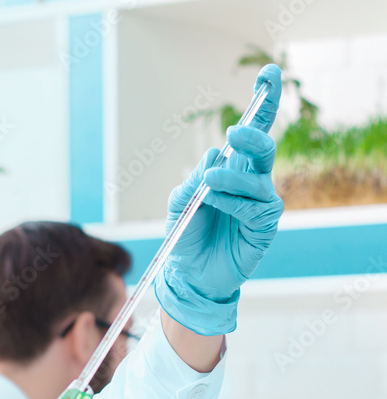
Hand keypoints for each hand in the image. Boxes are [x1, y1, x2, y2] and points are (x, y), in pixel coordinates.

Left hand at [154, 64, 283, 335]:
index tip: (268, 74)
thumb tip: (214, 155)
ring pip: (258, 178)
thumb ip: (192, 181)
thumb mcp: (179, 205)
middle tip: (234, 134)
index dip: (263, 104)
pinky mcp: (264, 225)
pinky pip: (255, 206)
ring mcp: (260, 203)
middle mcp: (250, 181)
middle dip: (254, 135)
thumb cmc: (187, 236)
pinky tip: (215, 202)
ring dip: (231, 178)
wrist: (189, 274)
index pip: (251, 133)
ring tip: (208, 182)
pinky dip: (233, 201)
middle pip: (263, 148)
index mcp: (231, 169)